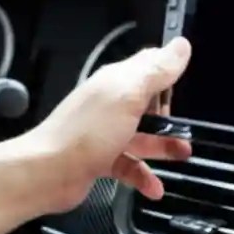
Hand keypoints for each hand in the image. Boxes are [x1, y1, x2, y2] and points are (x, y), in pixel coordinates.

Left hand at [22, 37, 193, 212]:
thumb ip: (156, 71)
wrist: (48, 172)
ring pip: (141, 136)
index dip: (168, 73)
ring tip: (183, 155)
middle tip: (185, 128)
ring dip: (163, 147)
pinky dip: (143, 176)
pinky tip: (155, 188)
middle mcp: (109, 105)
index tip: (186, 86)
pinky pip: (128, 165)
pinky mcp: (99, 159)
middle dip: (168, 116)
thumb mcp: (129, 95)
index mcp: (116, 83)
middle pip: (146, 104)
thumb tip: (181, 45)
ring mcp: (104, 133)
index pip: (147, 66)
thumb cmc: (87, 132)